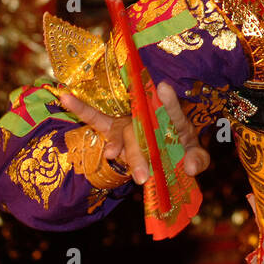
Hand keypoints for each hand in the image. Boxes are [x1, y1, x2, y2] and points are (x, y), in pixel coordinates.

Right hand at [58, 81, 210, 184]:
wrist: (166, 152)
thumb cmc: (182, 149)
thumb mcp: (195, 156)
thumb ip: (197, 160)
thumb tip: (190, 167)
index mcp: (174, 121)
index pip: (173, 112)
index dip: (169, 101)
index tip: (163, 88)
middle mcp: (151, 117)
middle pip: (143, 133)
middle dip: (142, 155)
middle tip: (144, 176)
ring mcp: (131, 122)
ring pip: (122, 134)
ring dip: (118, 147)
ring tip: (113, 156)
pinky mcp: (113, 129)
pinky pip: (95, 119)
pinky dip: (81, 109)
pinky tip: (66, 97)